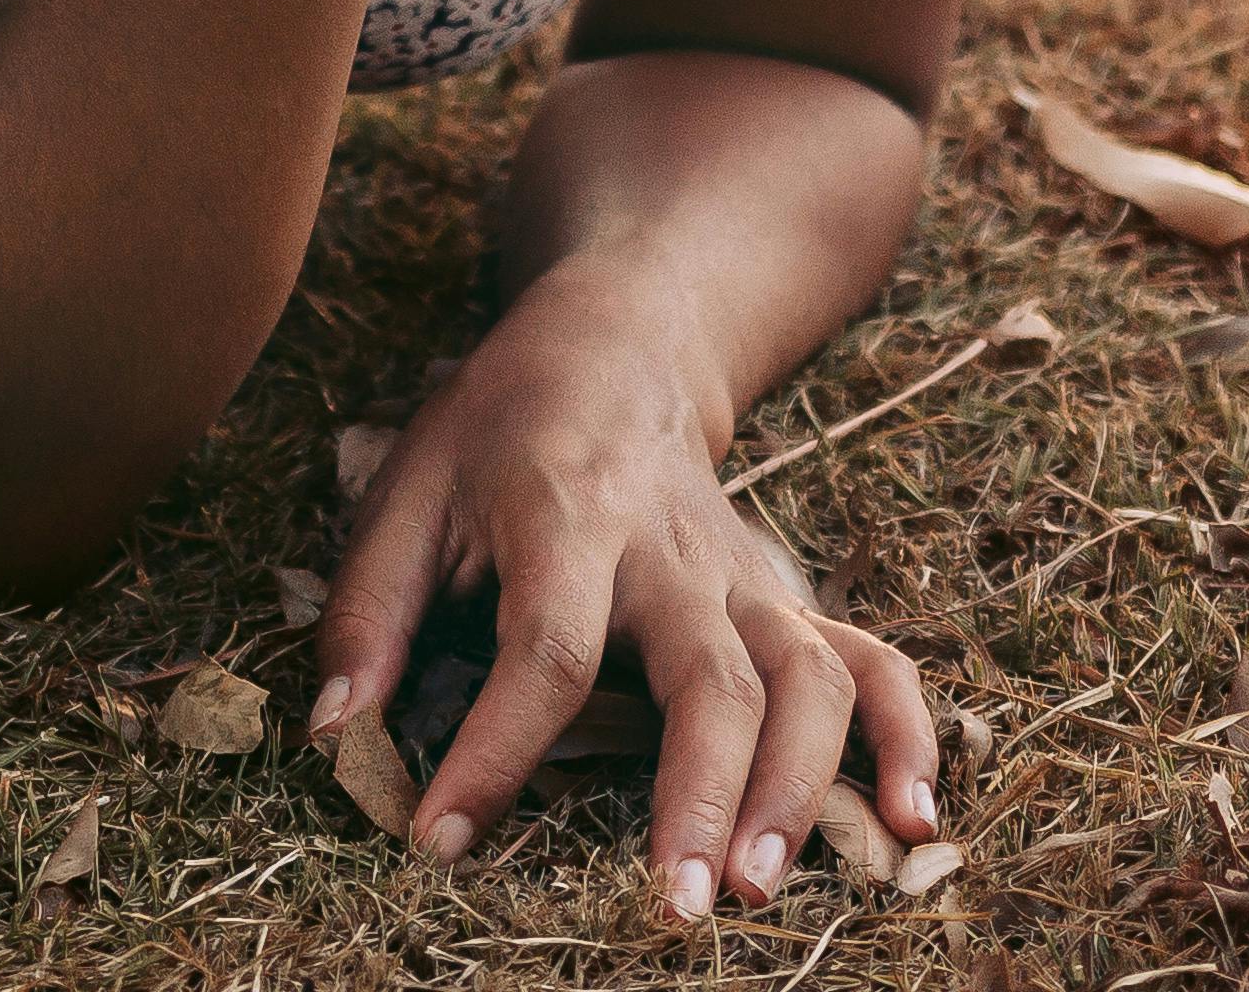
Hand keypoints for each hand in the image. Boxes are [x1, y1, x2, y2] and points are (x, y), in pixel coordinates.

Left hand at [308, 277, 941, 917]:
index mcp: (564, 514)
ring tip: (761, 890)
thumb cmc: (494, 429)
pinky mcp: (789, 593)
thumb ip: (367, 609)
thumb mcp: (406, 488)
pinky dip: (907, 735)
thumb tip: (335, 734)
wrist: (614, 343)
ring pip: (805, 676)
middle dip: (701, 793)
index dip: (496, 750)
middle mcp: (673, 550)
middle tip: (680, 905)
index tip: (443, 840)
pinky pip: (873, 660)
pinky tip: (913, 820)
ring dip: (800, 785)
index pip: (545, 646)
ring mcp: (746, 573)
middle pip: (711, 673)